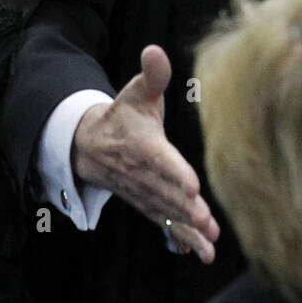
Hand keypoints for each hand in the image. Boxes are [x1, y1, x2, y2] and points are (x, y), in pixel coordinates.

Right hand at [71, 44, 218, 260]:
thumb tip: (154, 50)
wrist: (91, 145)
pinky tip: (204, 251)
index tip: (192, 185)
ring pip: (167, 212)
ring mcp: (144, 192)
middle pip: (165, 192)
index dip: (175, 172)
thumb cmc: (123, 115)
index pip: (160, 159)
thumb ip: (151, 75)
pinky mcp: (148, 204)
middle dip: (185, 207)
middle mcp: (142, 173)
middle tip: (206, 219)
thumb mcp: (135, 92)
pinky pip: (165, 224)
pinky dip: (183, 239)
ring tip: (210, 242)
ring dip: (188, 228)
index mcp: (142, 144)